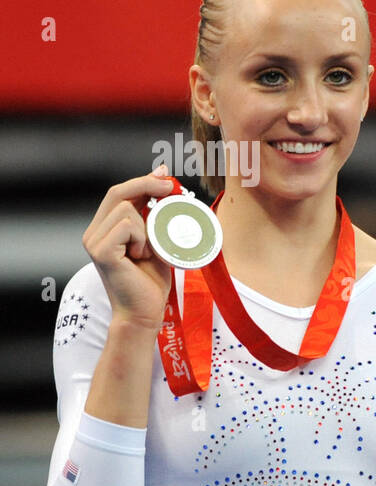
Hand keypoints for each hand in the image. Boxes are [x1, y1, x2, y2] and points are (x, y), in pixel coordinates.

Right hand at [82, 166, 177, 331]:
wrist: (143, 312)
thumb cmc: (150, 282)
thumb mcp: (155, 244)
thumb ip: (154, 221)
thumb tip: (165, 191)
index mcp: (105, 229)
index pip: (119, 194)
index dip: (141, 180)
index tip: (164, 173)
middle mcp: (94, 232)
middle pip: (118, 193)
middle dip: (146, 185)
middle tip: (171, 188)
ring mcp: (94, 241)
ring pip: (126, 210)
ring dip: (147, 227)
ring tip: (148, 251)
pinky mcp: (101, 251)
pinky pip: (127, 227)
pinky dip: (141, 238)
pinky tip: (141, 256)